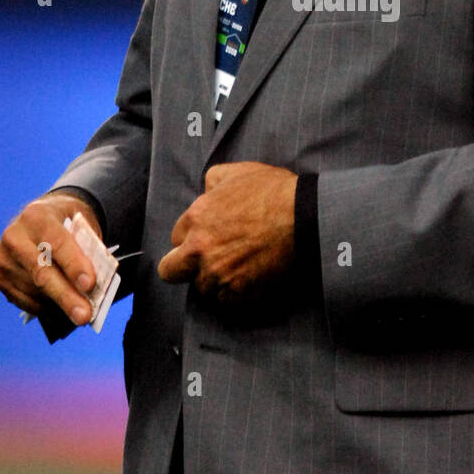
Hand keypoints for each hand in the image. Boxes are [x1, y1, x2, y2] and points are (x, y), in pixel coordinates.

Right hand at [0, 193, 102, 325]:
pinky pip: (24, 300)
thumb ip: (88, 248)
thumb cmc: (67, 223)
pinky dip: (45, 306)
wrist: (40, 218)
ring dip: (58, 304)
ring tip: (79, 310)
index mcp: (37, 217)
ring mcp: (3, 259)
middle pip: (41, 272)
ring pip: (34, 290)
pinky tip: (58, 305)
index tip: (89, 285)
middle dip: (65, 296)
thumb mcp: (83, 224)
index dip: (73, 264)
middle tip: (84, 316)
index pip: (57, 242)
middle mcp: (14, 236)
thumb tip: (91, 287)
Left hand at [158, 161, 297, 301]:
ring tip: (236, 268)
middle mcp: (199, 249)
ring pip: (201, 288)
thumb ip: (213, 181)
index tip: (207, 239)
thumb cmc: (273, 191)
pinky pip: (225, 301)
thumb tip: (207, 191)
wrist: (304, 217)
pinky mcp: (237, 291)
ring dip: (213, 281)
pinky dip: (234, 294)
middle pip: (169, 271)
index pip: (175, 238)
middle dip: (182, 267)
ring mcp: (217, 273)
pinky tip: (249, 278)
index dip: (191, 238)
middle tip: (204, 262)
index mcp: (196, 218)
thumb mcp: (237, 172)